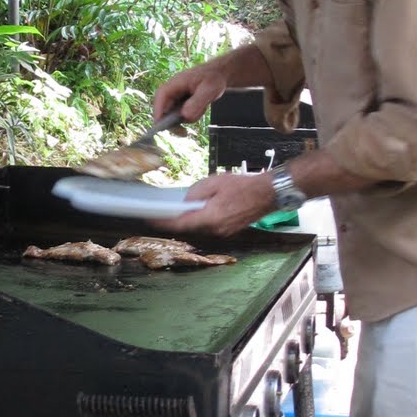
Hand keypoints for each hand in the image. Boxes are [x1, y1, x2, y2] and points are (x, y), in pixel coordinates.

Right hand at [153, 62, 228, 124]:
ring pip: (174, 115)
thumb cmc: (213, 77)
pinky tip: (202, 107)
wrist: (219, 74)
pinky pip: (182, 115)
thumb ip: (197, 102)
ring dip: (187, 117)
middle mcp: (172, 91)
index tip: (161, 126)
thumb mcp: (209, 89)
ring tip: (202, 107)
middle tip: (184, 133)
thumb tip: (185, 116)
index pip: (161, 97)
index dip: (158, 112)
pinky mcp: (182, 104)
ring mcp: (176, 98)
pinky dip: (192, 116)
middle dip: (173, 122)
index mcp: (175, 83)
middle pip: (163, 110)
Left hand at [158, 170, 273, 237]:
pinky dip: (200, 221)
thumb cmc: (242, 186)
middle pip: (188, 228)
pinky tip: (197, 212)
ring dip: (188, 221)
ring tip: (178, 211)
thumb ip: (195, 193)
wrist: (267, 194)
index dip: (163, 223)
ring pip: (198, 229)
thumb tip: (185, 202)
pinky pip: (208, 228)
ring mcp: (222, 233)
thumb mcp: (213, 182)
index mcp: (210, 217)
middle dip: (175, 221)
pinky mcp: (228, 232)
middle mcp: (215, 230)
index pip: (180, 224)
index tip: (150, 219)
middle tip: (161, 214)